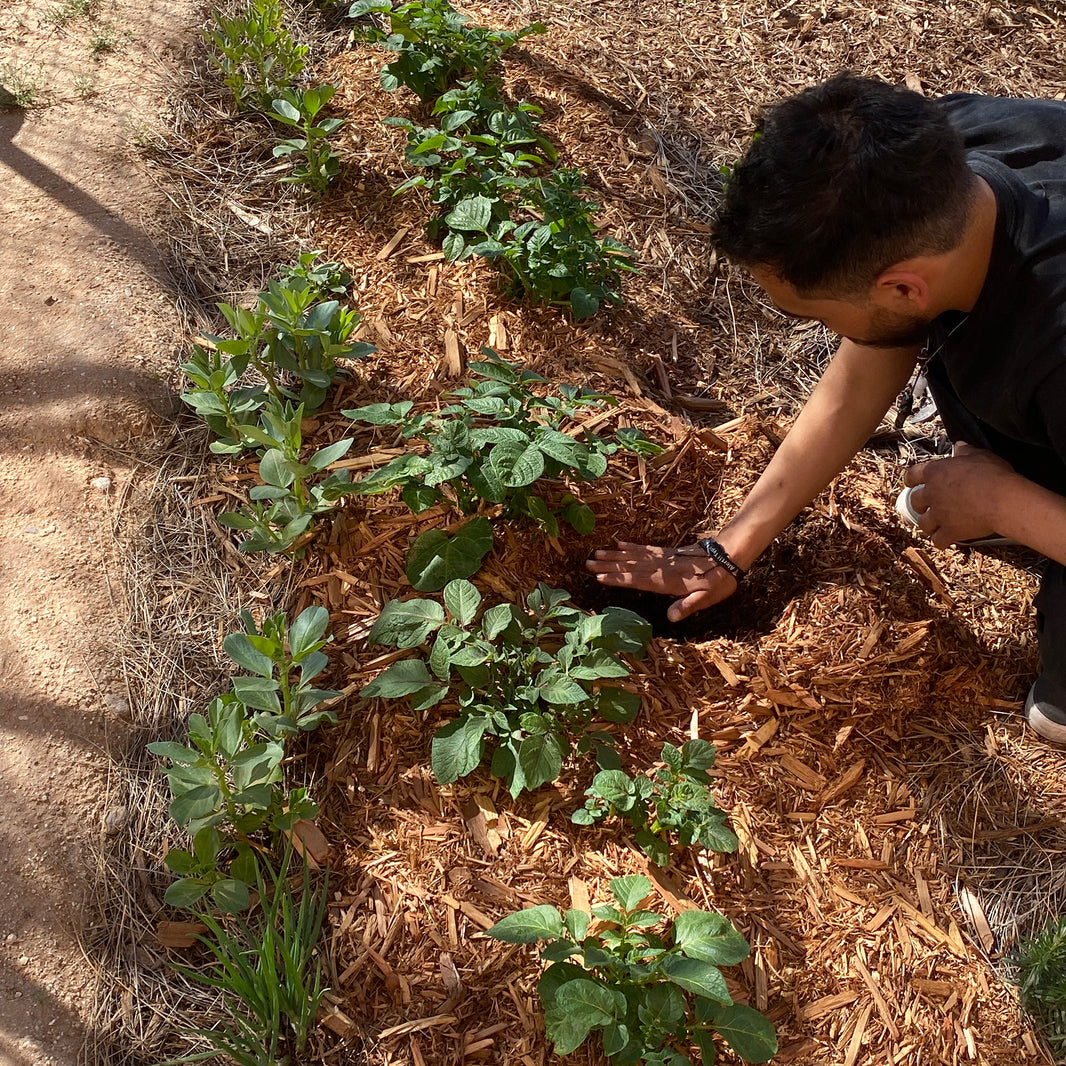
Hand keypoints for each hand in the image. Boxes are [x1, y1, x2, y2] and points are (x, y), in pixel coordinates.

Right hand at [586, 541, 738, 621]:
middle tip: (588, 563)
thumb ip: (688, 606)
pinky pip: (646, 549)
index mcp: (668, 582)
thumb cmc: (719, 581)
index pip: (638, 580)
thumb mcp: (707, 598)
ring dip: (615, 555)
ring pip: (635, 556)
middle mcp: (662, 568)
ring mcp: (664, 559)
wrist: (730, 555)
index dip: (618, 579)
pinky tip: (620, 544)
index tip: (599, 577)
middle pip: (631, 566)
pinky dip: (632, 546)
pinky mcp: (668, 552)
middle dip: (609, 566)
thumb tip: (670, 617)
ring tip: (597, 553)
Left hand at [903, 441, 1015, 546]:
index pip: (912, 474)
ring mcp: (939, 515)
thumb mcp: (979, 456)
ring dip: (927, 524)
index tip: (910, 482)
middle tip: (926, 506)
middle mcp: (932, 494)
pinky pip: (938, 541)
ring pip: (923, 523)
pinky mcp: (949, 531)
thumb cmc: (992, 474)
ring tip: (934, 524)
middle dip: (919, 504)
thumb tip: (958, 446)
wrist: (1002, 500)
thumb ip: (965, 451)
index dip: (910, 479)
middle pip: (915, 501)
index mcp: (935, 473)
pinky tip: (944, 541)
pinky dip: (940, 541)